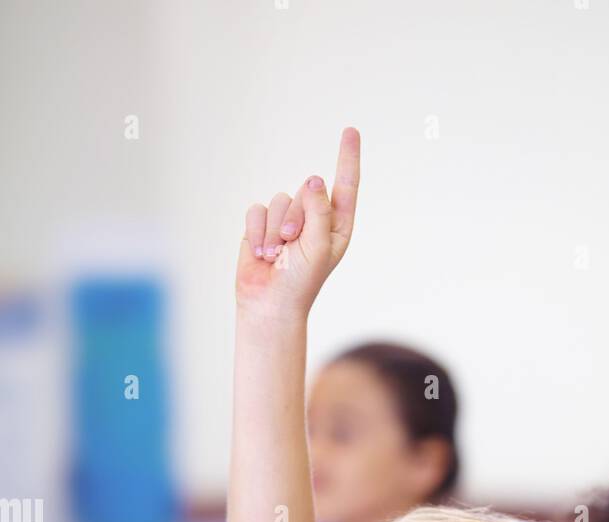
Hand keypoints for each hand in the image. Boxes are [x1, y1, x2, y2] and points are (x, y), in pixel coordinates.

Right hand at [236, 127, 359, 321]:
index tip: (351, 130)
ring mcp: (286, 220)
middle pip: (304, 191)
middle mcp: (312, 219)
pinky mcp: (262, 224)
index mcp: (335, 226)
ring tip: (276, 255)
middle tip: (291, 245)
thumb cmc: (300, 282)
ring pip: (279, 199)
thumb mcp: (318, 247)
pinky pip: (256, 210)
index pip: (344, 185)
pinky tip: (260, 253)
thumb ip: (319, 211)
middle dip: (294, 217)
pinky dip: (256, 232)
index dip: (347, 158)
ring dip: (274, 229)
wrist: (269, 304)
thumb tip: (313, 178)